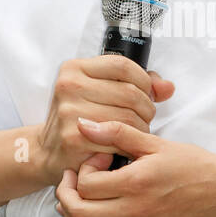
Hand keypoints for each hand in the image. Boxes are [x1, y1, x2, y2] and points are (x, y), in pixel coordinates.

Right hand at [35, 55, 174, 187]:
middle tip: (145, 119)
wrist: (47, 151)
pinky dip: (127, 145)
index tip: (147, 93)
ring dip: (141, 128)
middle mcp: (69, 86)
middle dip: (146, 108)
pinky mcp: (74, 137)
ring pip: (128, 117)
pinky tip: (124, 146)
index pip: (122, 65)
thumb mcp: (100, 92)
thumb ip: (135, 84)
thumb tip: (167, 87)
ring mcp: (69, 112)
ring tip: (136, 133)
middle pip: (129, 92)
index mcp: (74, 68)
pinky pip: (117, 139)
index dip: (143, 80)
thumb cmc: (79, 119)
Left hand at [54, 118, 215, 216]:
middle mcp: (137, 212)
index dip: (81, 171)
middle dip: (66, 196)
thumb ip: (118, 133)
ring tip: (74, 206)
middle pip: (81, 213)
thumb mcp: (156, 143)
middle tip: (70, 184)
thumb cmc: (195, 167)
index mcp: (136, 183)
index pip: (86, 184)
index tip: (94, 163)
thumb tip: (86, 126)